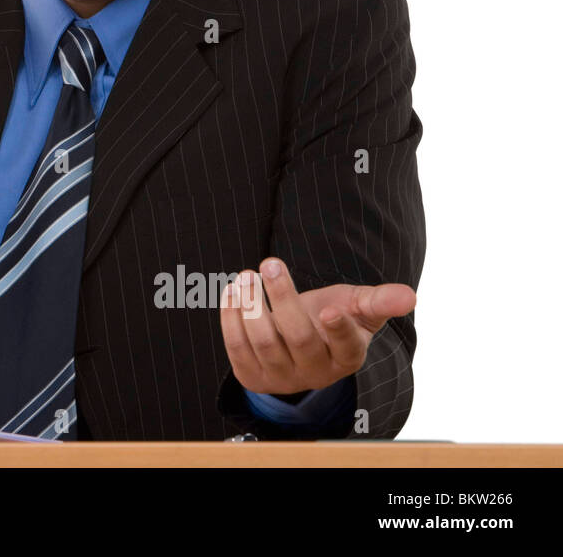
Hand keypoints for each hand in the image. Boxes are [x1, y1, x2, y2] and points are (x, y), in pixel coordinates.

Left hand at [219, 257, 416, 394]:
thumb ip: (381, 300)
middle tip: (271, 263)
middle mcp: (315, 373)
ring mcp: (281, 378)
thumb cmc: (330, 315)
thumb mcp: (357, 307)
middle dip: (283, 298)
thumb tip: (410, 296)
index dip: (338, 329)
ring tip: (247, 275)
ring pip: (263, 342)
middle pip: (298, 337)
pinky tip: (232, 291)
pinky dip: (230, 316)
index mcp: (347, 357)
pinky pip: (236, 347)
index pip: (346, 346)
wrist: (295, 340)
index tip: (329, 307)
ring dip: (251, 305)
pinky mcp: (251, 377)